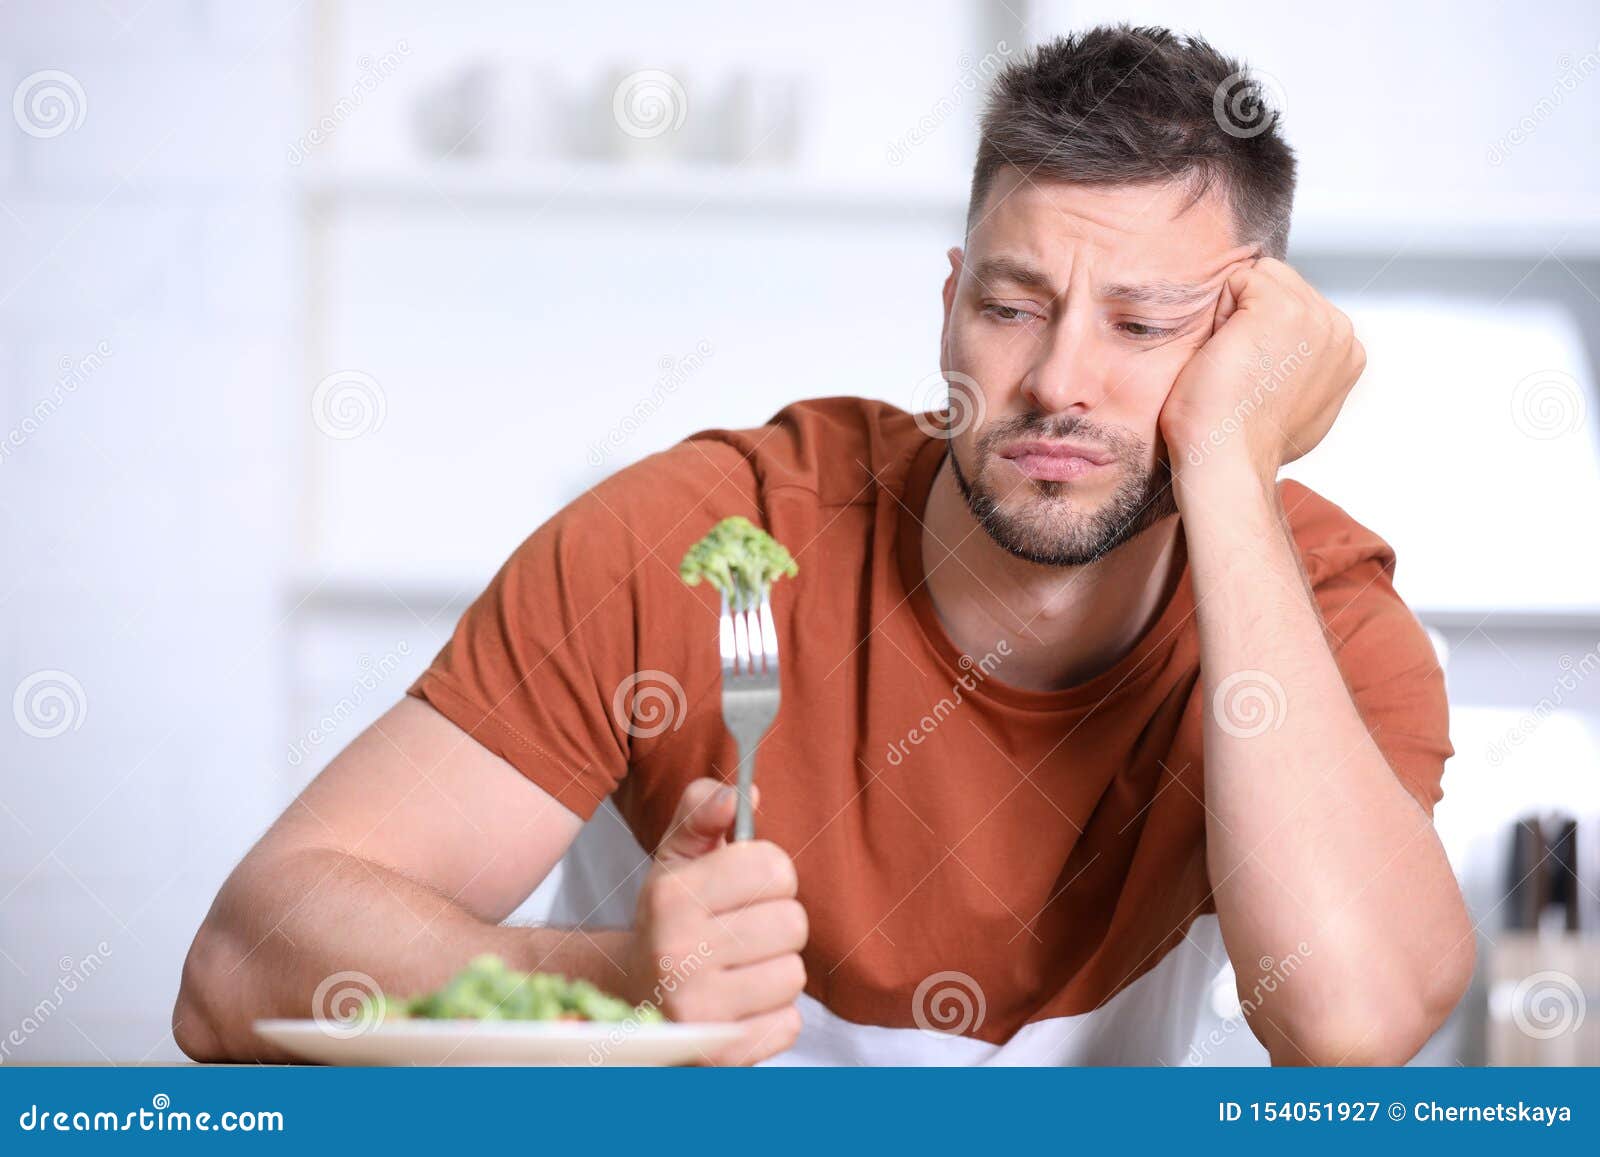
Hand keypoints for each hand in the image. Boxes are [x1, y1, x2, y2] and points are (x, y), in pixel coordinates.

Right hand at [624, 778, 807, 1064]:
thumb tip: (741, 793)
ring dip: (774, 970)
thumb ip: (704, 810)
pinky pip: (790, 1024)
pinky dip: (773, 1016)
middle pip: (792, 922)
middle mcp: (678, 952)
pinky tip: (739, 1006)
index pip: (773, 867)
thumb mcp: (677, 858)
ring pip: (793, 974)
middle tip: (742, 932)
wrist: (634, 1003)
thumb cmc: (670, 921)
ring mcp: (698, 1010)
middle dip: (775, 923)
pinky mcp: (721, 1055)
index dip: (769, 874)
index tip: (746, 887)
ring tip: (738, 970)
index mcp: (671, 896)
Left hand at [1159, 257, 1364, 486]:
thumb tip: (1292, 360)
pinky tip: (1225, 353)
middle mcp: (1340, 330)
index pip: (1298, 305)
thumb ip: (1306, 369)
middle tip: (1241, 371)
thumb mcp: (1296, 405)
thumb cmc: (1243, 442)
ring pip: (1261, 279)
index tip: (1256, 378)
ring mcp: (1315, 315)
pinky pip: (1238, 280)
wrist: (1226, 460)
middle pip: (1280, 285)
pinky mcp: (1281, 307)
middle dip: (1251, 317)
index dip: (1263, 332)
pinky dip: (1220, 312)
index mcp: (1348, 352)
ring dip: (1236, 314)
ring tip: (1235, 363)